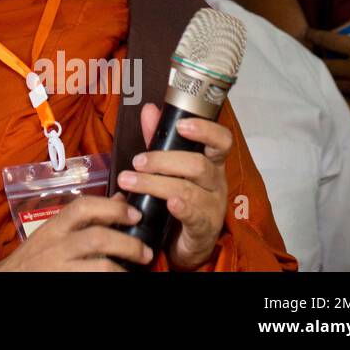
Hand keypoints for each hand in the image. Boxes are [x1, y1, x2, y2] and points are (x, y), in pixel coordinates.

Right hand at [0, 194, 151, 271]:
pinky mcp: (65, 283)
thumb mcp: (55, 232)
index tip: (135, 215)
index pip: (83, 207)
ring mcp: (60, 268)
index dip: (113, 209)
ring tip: (134, 272)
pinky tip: (118, 280)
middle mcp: (56, 246)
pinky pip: (94, 281)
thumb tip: (121, 200)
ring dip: (123, 270)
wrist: (10, 279)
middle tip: (146, 252)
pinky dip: (112, 279)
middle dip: (128, 244)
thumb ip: (85, 218)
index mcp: (55, 226)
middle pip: (97, 238)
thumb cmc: (36, 255)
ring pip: (100, 267)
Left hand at [114, 103, 229, 270]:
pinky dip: (181, 208)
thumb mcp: (170, 166)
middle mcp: (215, 183)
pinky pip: (195, 216)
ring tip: (129, 181)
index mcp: (211, 163)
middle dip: (163, 160)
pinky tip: (169, 203)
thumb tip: (149, 109)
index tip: (182, 125)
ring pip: (188, 189)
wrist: (187, 241)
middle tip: (137, 162)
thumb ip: (160, 138)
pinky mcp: (203, 228)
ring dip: (154, 183)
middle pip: (198, 165)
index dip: (205, 131)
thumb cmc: (182, 198)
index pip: (221, 142)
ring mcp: (212, 206)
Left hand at [306, 0, 349, 115]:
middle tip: (310, 55)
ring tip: (324, 70)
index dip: (313, 36)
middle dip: (314, 59)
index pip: (328, 41)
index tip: (305, 33)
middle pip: (325, 66)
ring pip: (335, 83)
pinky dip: (347, 89)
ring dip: (328, 76)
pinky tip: (347, 85)